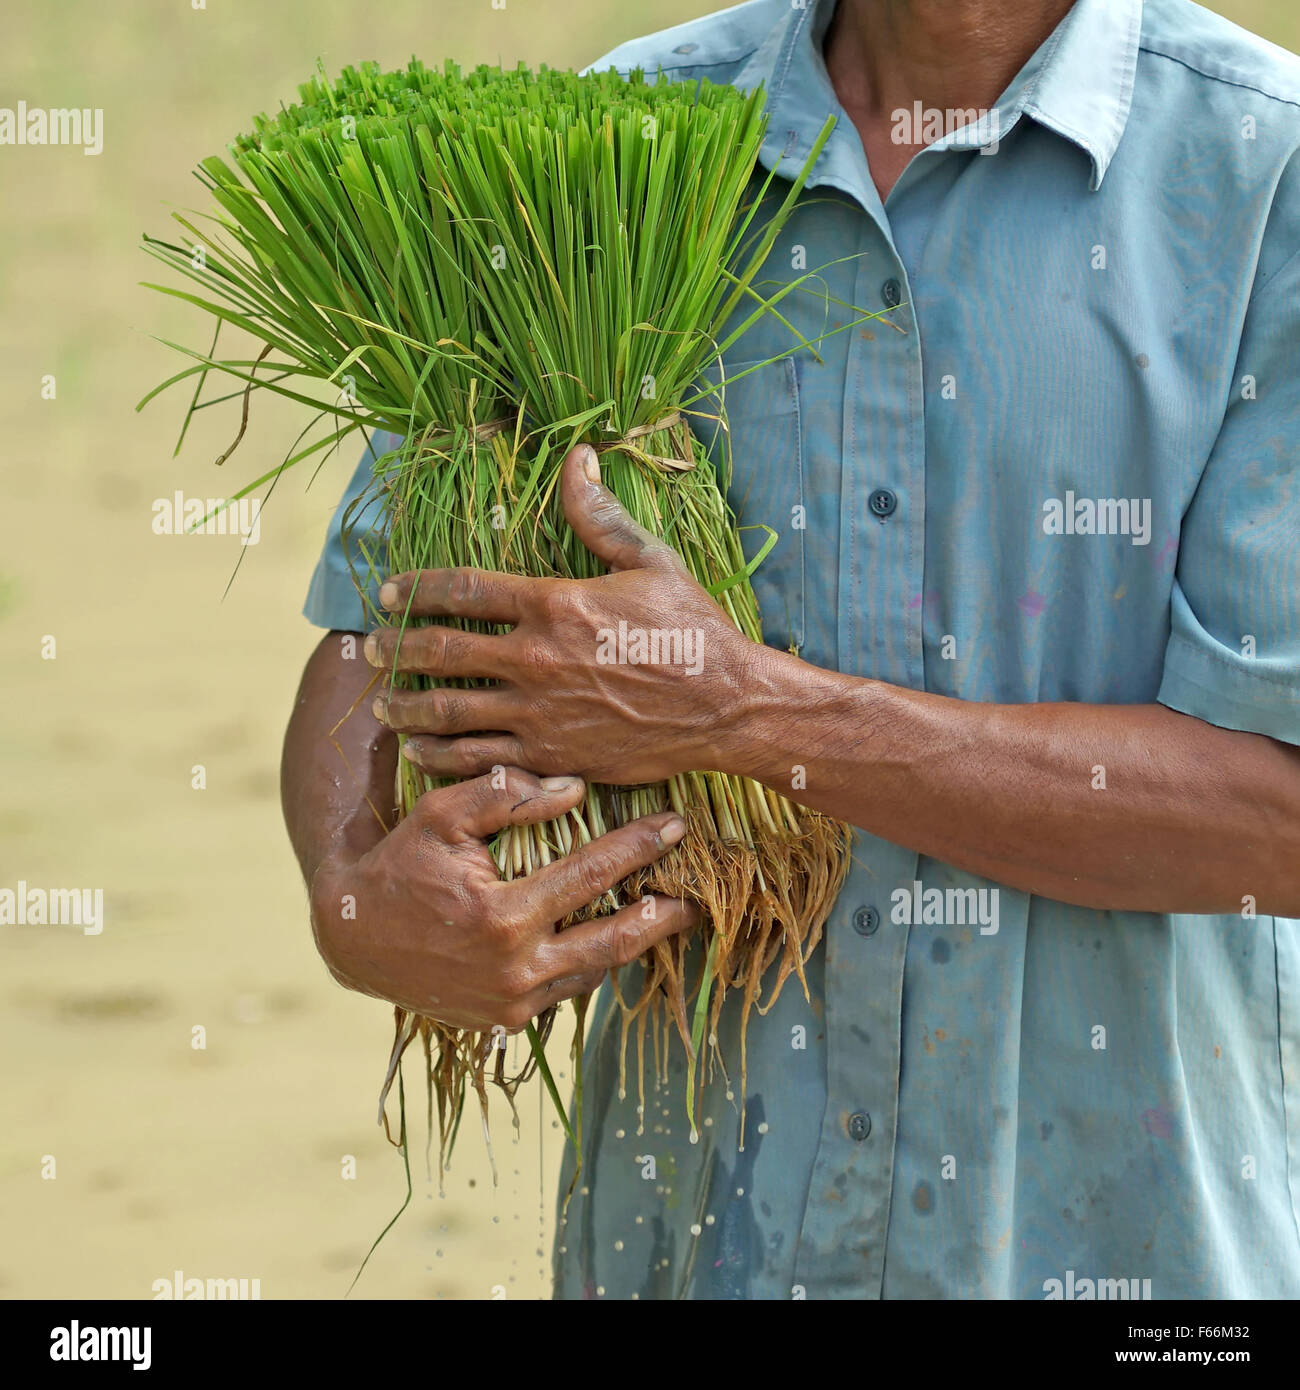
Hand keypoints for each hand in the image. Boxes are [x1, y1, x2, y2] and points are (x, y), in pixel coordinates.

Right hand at [309, 765, 696, 1028]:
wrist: (353, 938)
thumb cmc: (399, 865)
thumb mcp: (442, 816)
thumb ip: (507, 798)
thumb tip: (576, 790)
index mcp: (503, 916)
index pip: (591, 875)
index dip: (639, 847)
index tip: (676, 826)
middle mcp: (514, 969)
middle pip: (615, 941)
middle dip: (665, 915)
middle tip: (703, 892)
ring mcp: (512, 1003)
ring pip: (596, 972)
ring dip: (636, 943)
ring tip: (670, 914)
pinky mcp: (506, 1022)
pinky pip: (567, 991)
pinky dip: (595, 965)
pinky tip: (618, 940)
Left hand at [363, 445, 760, 784]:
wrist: (727, 705)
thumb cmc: (694, 630)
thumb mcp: (652, 562)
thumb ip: (600, 515)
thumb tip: (578, 456)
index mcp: (553, 602)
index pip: (463, 588)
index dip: (416, 586)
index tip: (388, 591)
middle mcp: (534, 657)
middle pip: (441, 650)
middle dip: (396, 648)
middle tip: (371, 649)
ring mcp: (538, 711)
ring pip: (448, 710)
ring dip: (407, 706)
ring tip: (384, 705)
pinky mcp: (551, 754)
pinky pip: (478, 758)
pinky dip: (440, 755)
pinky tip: (418, 751)